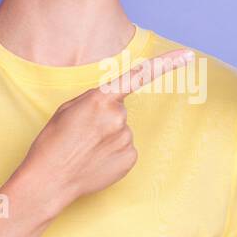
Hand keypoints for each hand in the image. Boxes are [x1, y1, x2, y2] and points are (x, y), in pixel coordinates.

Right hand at [17, 48, 193, 213]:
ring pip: (121, 130)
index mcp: (100, 99)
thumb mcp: (67, 109)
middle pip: (119, 110)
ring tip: (85, 150)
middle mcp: (118, 117)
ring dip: (107, 137)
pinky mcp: (130, 159)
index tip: (188, 55)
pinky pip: (125, 148)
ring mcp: (126, 139)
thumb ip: (94, 100)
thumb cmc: (53, 143)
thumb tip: (113, 105)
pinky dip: (113, 153)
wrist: (49, 180)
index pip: (139, 75)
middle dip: (104, 118)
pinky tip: (95, 160)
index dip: (167, 63)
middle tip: (82, 134)